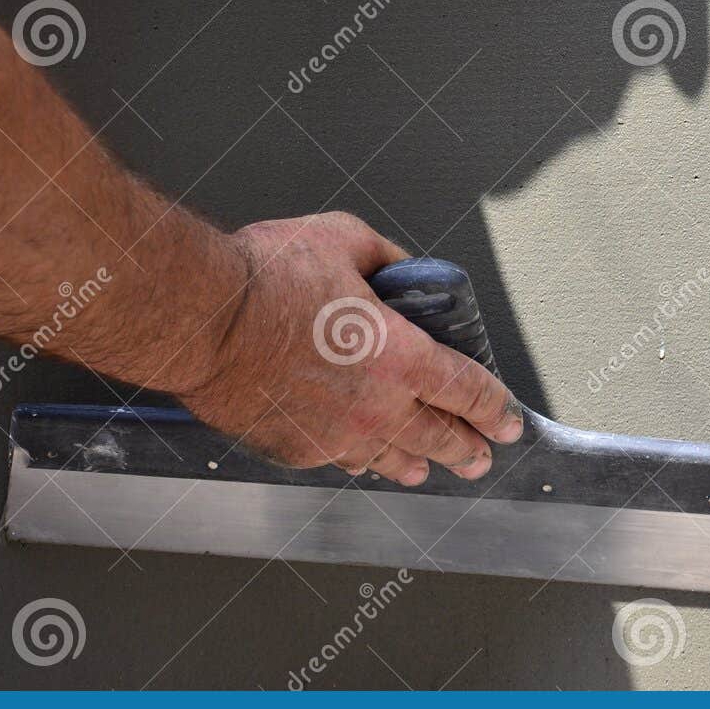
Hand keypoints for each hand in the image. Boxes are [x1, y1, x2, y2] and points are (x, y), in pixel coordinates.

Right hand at [183, 212, 523, 485]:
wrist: (201, 321)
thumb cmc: (264, 278)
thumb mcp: (343, 240)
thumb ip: (384, 258)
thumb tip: (399, 269)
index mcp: (402, 357)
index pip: (469, 391)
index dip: (496, 409)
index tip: (508, 419)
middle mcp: (377, 407)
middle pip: (440, 438)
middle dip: (468, 447)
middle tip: (481, 454)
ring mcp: (336, 435)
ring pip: (392, 459)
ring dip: (417, 463)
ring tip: (428, 468)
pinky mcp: (296, 449)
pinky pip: (340, 461)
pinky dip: (359, 460)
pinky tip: (362, 458)